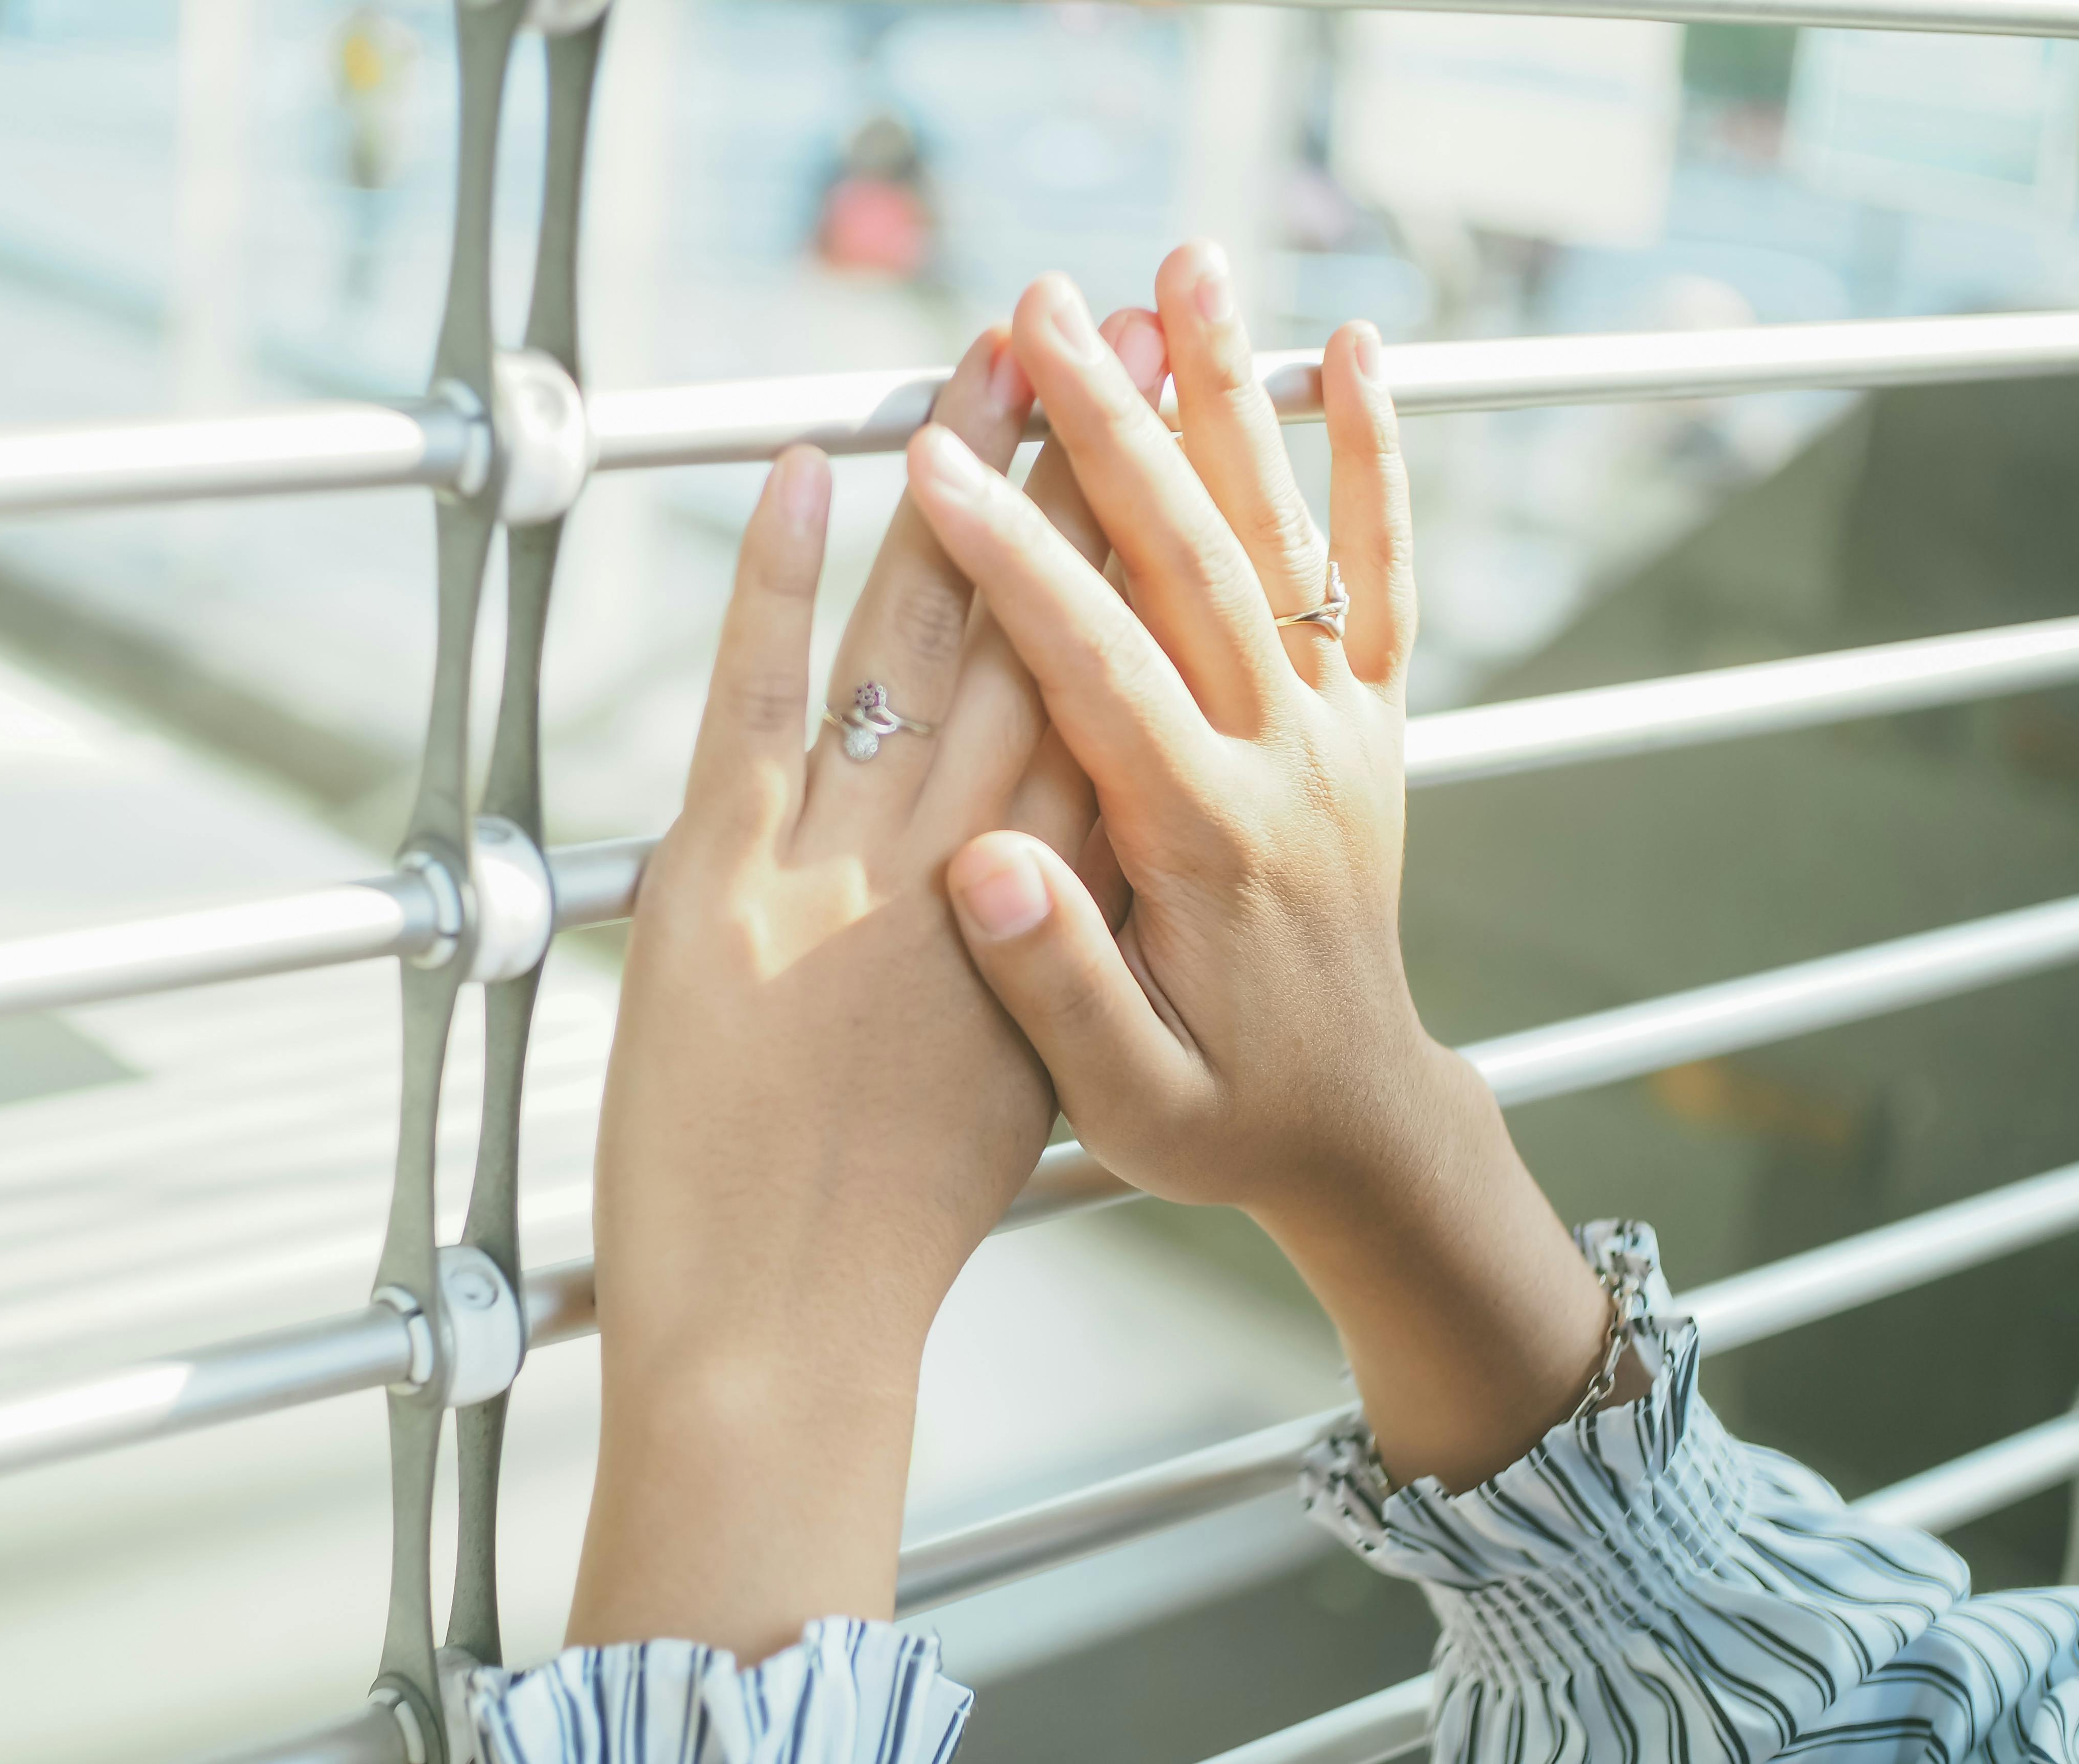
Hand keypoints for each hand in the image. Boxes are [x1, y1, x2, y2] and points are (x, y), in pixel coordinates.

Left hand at [569, 317, 1167, 1658]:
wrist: (789, 1332)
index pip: (1111, 701)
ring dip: (949, 489)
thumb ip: (1052, 947)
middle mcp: (962, 864)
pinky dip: (780, 584)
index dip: (1142, 564)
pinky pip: (759, 700)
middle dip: (1071, 478)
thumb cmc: (904, 1226)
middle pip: (1034, 632)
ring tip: (983, 362)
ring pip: (914, 639)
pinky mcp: (719, 887)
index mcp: (1046, 911)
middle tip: (1095, 345)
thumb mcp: (1027, 1074)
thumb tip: (1065, 845)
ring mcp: (838, 867)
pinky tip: (809, 471)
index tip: (1170, 455)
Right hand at [907, 247, 1631, 1490]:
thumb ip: (1060, 989)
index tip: (939, 457)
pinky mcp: (1371, 723)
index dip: (1015, 561)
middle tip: (1042, 307)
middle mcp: (1288, 762)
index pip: (1100, 669)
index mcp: (1207, 844)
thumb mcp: (1125, 1102)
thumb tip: (983, 868)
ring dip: (1232, 394)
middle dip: (1112, 426)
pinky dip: (1375, 462)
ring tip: (1186, 268)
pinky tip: (1356, 357)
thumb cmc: (1221, 1116)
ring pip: (1285, 535)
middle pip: (1195, 562)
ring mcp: (1341, 731)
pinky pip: (1384, 573)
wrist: (1365, 1126)